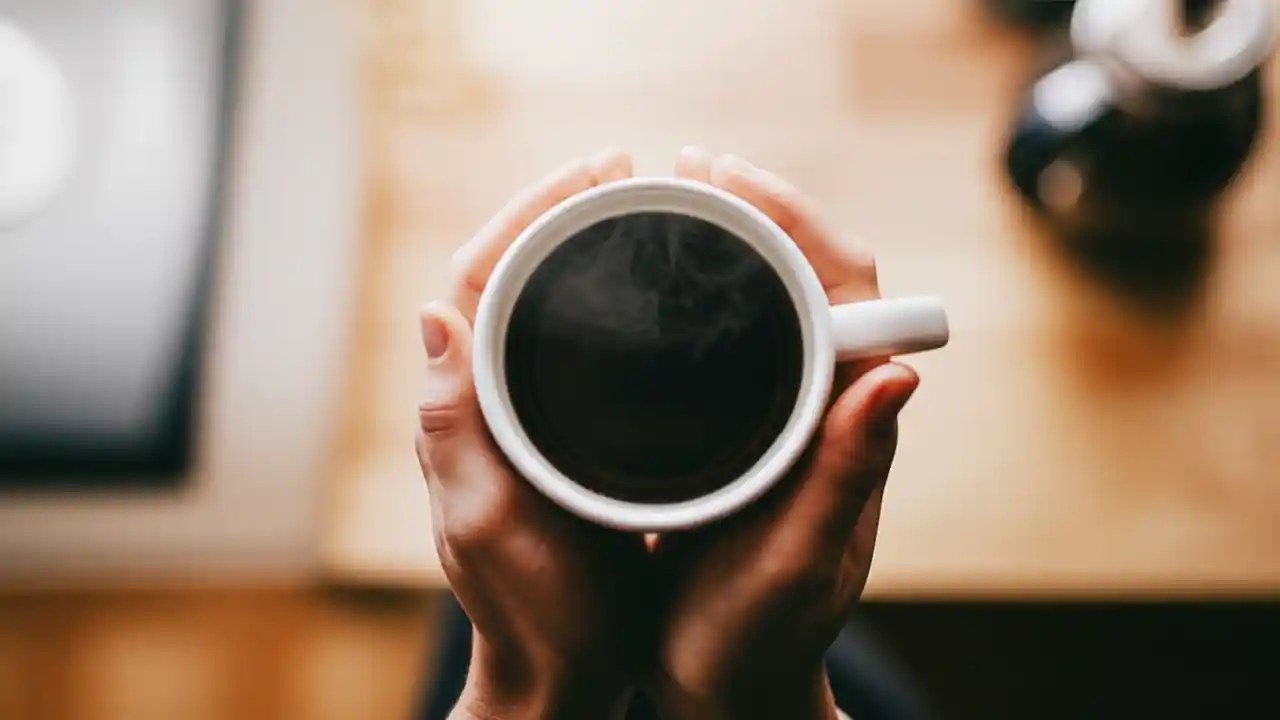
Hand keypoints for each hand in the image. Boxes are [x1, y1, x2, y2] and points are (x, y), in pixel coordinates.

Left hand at [416, 149, 647, 719]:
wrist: (563, 669)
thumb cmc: (532, 608)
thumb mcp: (489, 518)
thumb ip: (458, 425)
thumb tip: (432, 314)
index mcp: (461, 408)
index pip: (474, 279)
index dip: (525, 215)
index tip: (590, 174)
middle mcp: (481, 400)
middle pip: (506, 278)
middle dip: (556, 216)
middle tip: (623, 174)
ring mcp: (518, 415)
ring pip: (537, 307)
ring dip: (578, 251)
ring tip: (636, 210)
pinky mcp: (553, 434)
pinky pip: (564, 347)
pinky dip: (598, 304)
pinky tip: (645, 295)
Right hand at [651, 148, 919, 719]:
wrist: (725, 679)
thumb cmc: (765, 632)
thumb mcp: (802, 562)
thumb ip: (847, 475)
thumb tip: (901, 374)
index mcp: (849, 424)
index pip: (850, 288)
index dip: (800, 219)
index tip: (730, 177)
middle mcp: (822, 405)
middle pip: (809, 275)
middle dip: (759, 210)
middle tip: (689, 169)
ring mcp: (779, 414)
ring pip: (768, 300)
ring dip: (726, 242)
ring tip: (667, 201)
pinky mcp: (738, 430)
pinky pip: (729, 339)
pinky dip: (696, 294)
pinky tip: (650, 279)